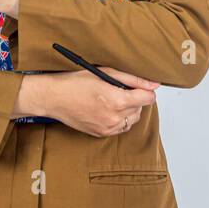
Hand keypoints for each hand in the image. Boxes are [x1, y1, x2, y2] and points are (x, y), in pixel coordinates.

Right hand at [30, 66, 159, 137]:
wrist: (54, 98)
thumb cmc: (76, 83)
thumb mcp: (106, 73)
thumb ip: (133, 80)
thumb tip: (154, 84)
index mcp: (117, 100)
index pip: (148, 99)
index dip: (145, 91)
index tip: (138, 87)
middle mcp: (114, 117)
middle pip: (140, 109)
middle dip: (134, 99)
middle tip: (118, 90)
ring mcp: (108, 128)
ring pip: (132, 120)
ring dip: (128, 110)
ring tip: (112, 100)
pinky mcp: (101, 134)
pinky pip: (120, 127)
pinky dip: (118, 119)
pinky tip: (106, 109)